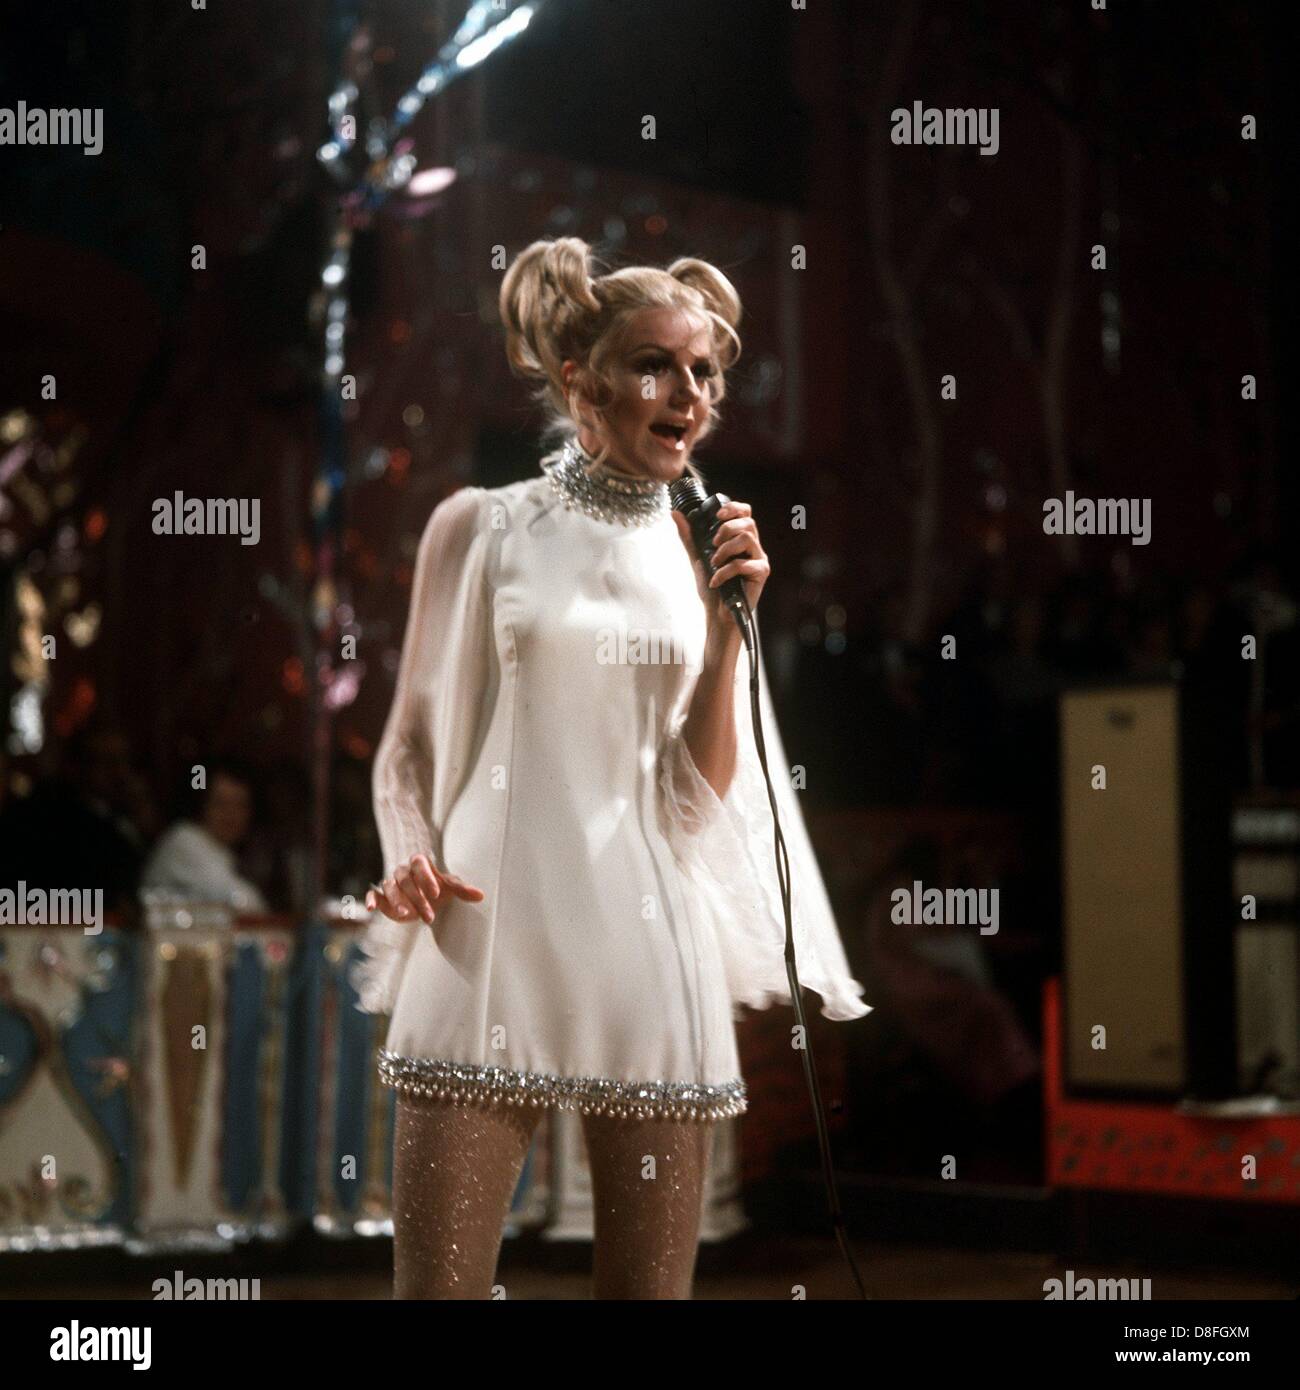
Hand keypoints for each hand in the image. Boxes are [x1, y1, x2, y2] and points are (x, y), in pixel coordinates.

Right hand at [366, 854, 483, 925]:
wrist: (425, 898)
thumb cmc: (439, 889)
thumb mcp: (450, 888)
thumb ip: (462, 889)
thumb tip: (480, 895)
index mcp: (420, 863)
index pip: (420, 863)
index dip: (426, 878)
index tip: (436, 894)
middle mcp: (403, 871)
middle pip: (406, 881)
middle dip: (417, 899)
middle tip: (429, 916)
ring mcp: (391, 883)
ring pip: (390, 888)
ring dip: (397, 901)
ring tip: (405, 915)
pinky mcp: (382, 897)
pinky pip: (373, 894)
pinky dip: (371, 899)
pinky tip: (372, 909)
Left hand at [671, 495, 769, 629]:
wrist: (717, 614)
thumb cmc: (712, 588)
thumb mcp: (697, 557)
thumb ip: (689, 536)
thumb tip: (676, 514)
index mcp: (740, 540)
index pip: (745, 513)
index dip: (733, 508)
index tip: (717, 516)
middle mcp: (753, 547)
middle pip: (748, 522)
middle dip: (726, 529)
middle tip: (713, 544)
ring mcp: (758, 559)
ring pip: (747, 538)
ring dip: (725, 550)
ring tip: (714, 563)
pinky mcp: (761, 573)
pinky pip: (744, 564)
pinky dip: (725, 572)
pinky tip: (717, 581)